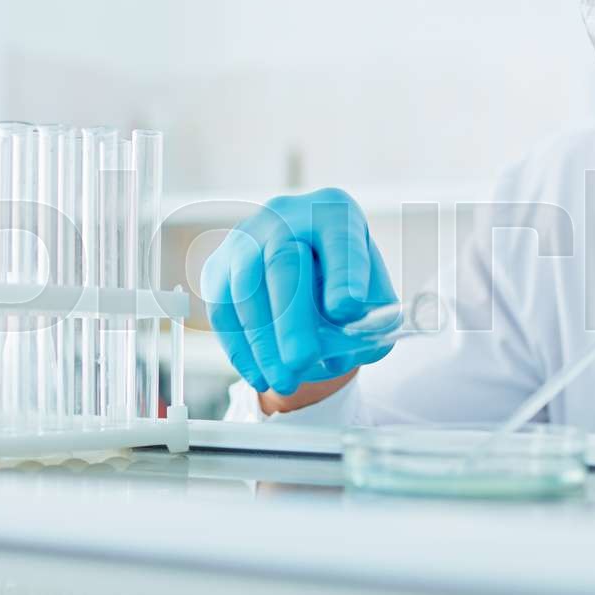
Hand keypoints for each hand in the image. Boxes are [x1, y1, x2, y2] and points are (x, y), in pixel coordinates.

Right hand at [202, 188, 397, 395]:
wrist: (307, 284)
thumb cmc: (348, 291)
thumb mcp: (375, 302)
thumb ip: (372, 321)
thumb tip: (344, 348)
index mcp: (336, 213)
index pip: (340, 238)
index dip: (344, 273)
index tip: (348, 310)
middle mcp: (287, 216)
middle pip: (284, 262)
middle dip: (292, 318)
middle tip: (302, 360)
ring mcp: (247, 239)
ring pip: (247, 289)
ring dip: (264, 343)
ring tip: (285, 381)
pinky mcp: (220, 267)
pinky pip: (223, 310)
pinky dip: (241, 349)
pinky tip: (260, 376)